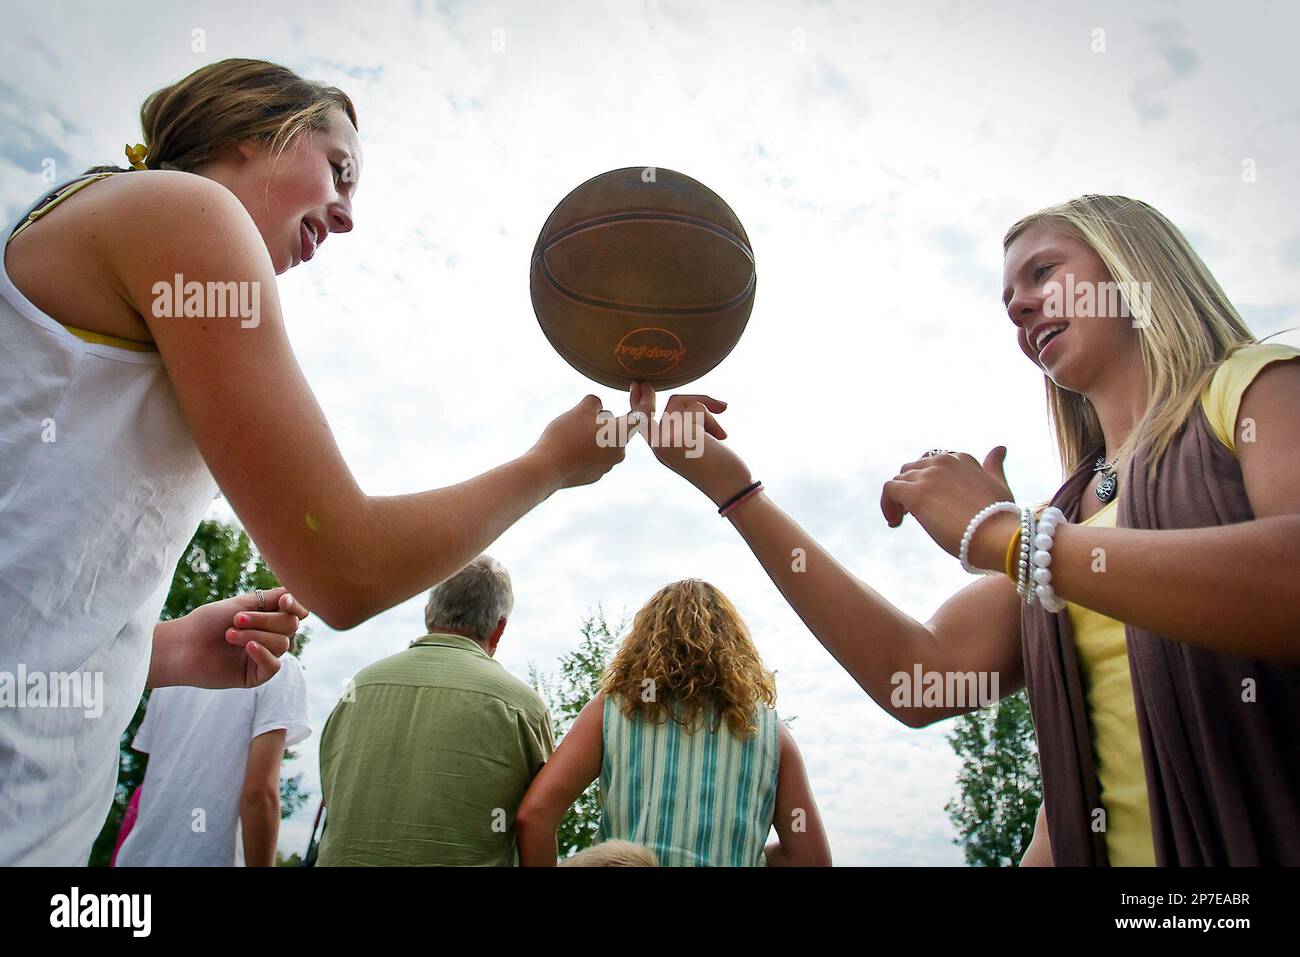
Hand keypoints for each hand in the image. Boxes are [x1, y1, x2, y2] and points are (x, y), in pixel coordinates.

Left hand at [148, 587, 309, 689]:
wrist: (182, 645)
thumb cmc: (207, 621)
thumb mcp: (242, 602)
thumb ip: (271, 598)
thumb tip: (295, 595)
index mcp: (268, 617)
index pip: (296, 611)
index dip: (295, 606)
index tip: (282, 602)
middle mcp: (270, 636)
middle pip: (290, 626)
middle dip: (266, 620)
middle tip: (237, 619)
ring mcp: (264, 656)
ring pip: (283, 644)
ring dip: (257, 635)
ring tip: (230, 634)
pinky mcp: (256, 675)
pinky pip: (274, 665)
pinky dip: (263, 653)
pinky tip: (247, 648)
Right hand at [530, 394, 636, 489]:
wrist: (547, 468)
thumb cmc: (566, 436)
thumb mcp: (581, 409)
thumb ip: (595, 403)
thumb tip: (598, 408)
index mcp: (622, 433)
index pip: (644, 413)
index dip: (645, 397)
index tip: (639, 385)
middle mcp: (620, 452)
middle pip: (619, 427)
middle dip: (606, 418)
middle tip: (584, 414)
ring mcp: (607, 466)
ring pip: (606, 441)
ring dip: (595, 433)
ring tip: (572, 431)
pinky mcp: (594, 475)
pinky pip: (595, 456)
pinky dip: (586, 448)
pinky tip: (569, 446)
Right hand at [631, 381, 752, 506]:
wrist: (729, 489)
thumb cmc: (719, 472)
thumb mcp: (695, 449)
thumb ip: (684, 430)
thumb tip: (688, 403)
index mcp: (661, 449)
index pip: (641, 421)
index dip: (638, 401)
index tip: (636, 386)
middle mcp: (658, 445)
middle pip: (669, 405)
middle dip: (679, 396)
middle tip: (668, 388)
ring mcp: (666, 439)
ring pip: (682, 403)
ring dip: (704, 411)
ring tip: (719, 434)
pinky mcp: (679, 434)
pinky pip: (696, 408)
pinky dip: (712, 420)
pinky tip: (721, 437)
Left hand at [880, 447, 1018, 569]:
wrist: (997, 535)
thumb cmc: (1000, 517)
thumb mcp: (999, 486)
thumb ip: (994, 467)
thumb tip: (1000, 448)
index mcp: (961, 459)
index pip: (932, 463)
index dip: (927, 482)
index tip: (930, 501)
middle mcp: (943, 461)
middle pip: (913, 469)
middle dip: (910, 488)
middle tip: (911, 513)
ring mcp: (928, 476)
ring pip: (899, 479)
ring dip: (897, 499)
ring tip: (900, 519)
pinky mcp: (915, 494)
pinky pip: (889, 490)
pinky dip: (886, 504)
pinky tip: (894, 521)